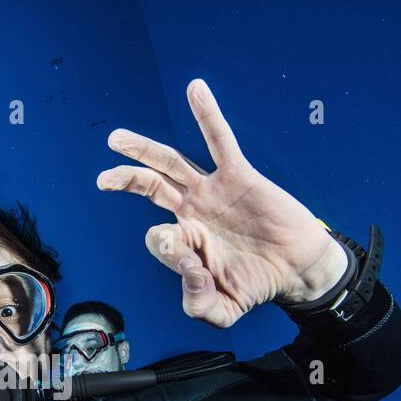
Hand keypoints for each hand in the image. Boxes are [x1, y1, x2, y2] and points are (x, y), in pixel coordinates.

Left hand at [97, 79, 347, 327]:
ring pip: (170, 163)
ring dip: (143, 149)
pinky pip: (219, 140)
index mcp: (184, 241)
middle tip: (103, 179)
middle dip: (125, 180)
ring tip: (116, 139)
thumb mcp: (222, 310)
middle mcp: (193, 211)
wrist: (297, 271)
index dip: (169, 252)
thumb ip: (198, 303)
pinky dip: (207, 115)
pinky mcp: (238, 176)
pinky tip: (194, 90)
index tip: (196, 268)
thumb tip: (187, 269)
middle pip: (149, 187)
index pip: (158, 239)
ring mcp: (213, 191)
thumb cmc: (257, 287)